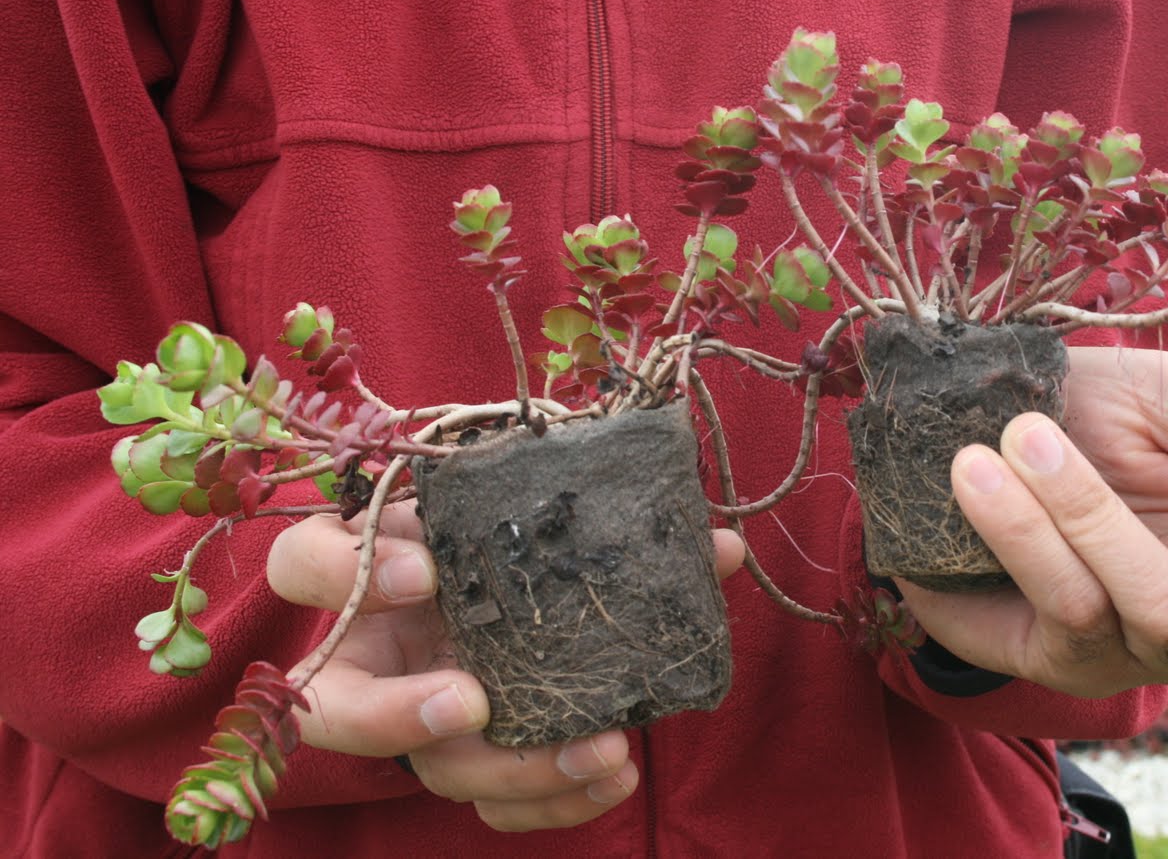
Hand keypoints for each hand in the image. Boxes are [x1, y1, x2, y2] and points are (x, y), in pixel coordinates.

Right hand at [267, 502, 744, 830]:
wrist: (512, 582)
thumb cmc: (508, 536)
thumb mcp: (526, 511)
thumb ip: (603, 522)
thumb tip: (717, 548)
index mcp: (367, 569)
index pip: (303, 563)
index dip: (347, 571)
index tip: (423, 570)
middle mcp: (369, 652)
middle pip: (338, 709)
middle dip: (396, 715)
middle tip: (469, 701)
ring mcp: (412, 717)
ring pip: (428, 771)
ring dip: (512, 769)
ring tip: (598, 751)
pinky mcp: (459, 761)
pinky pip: (491, 802)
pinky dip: (554, 798)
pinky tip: (613, 779)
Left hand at [894, 347, 1167, 729]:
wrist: (970, 427)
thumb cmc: (1089, 412)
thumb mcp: (1161, 397)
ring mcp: (1149, 650)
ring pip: (1164, 616)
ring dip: (1093, 515)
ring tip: (1024, 436)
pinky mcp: (1066, 660)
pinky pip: (1068, 609)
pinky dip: (1022, 529)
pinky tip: (977, 470)